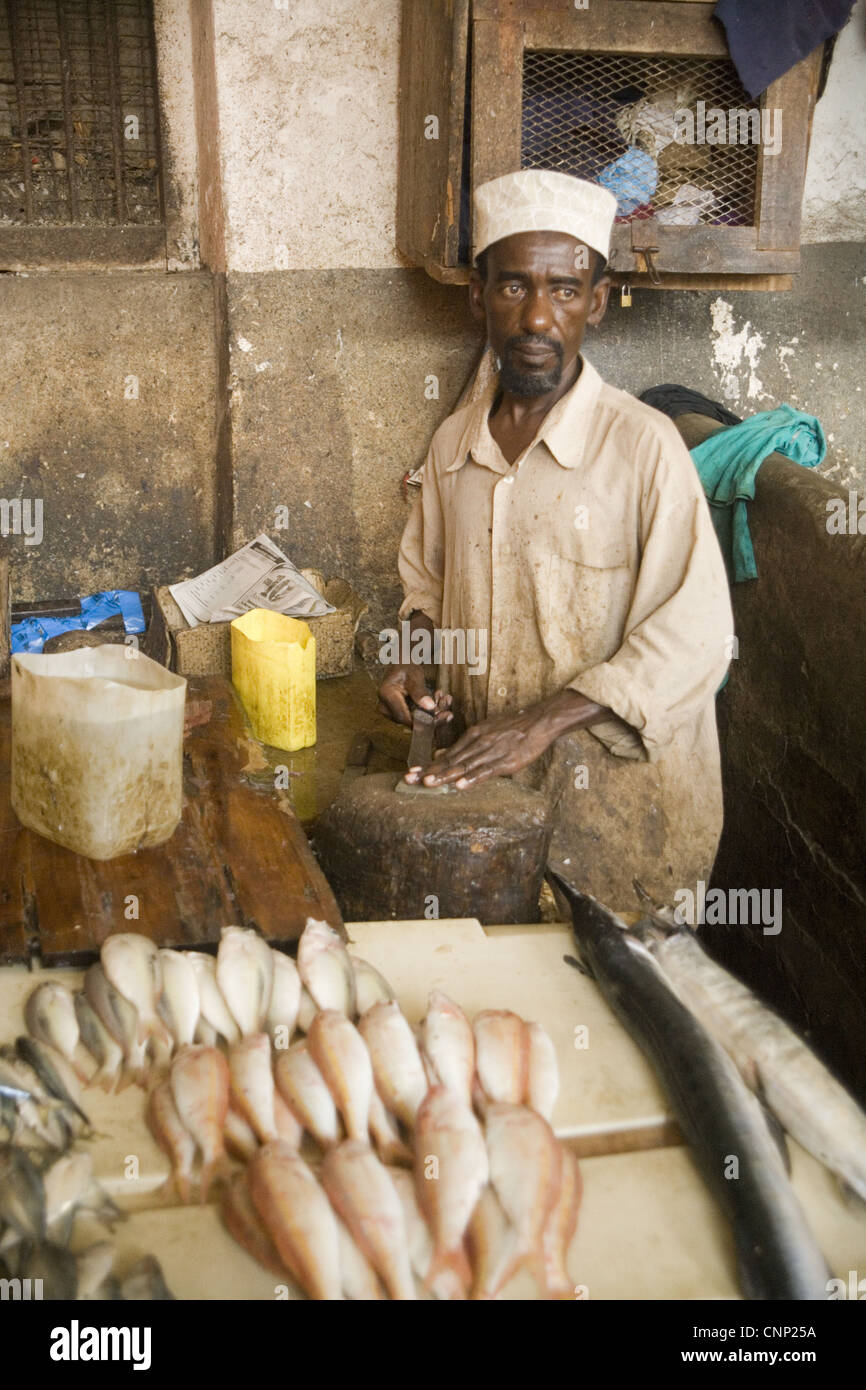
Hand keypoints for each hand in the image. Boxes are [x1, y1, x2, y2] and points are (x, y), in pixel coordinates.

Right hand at [377, 668, 453, 730]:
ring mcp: (390, 712)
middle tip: (447, 704)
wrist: (400, 664)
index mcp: (386, 694)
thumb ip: (420, 692)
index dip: (424, 720)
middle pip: (410, 721)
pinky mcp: (397, 714)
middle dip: (432, 716)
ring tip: (445, 699)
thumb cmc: (406, 666)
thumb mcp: (414, 675)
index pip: (404, 717)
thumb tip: (429, 707)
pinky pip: (415, 718)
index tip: (442, 715)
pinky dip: (428, 712)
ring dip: (432, 713)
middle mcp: (385, 707)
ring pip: (415, 721)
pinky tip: (439, 701)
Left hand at [404, 689, 608, 788]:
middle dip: (428, 772)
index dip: (427, 766)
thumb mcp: (484, 731)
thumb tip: (441, 753)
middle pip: (449, 761)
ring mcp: (491, 752)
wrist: (538, 721)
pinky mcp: (505, 761)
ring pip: (463, 766)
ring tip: (428, 784)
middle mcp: (477, 743)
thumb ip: (464, 745)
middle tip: (408, 780)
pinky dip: (472, 778)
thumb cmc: (512, 727)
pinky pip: (486, 771)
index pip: (446, 754)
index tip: (410, 773)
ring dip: (444, 776)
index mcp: (472, 736)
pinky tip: (460, 785)